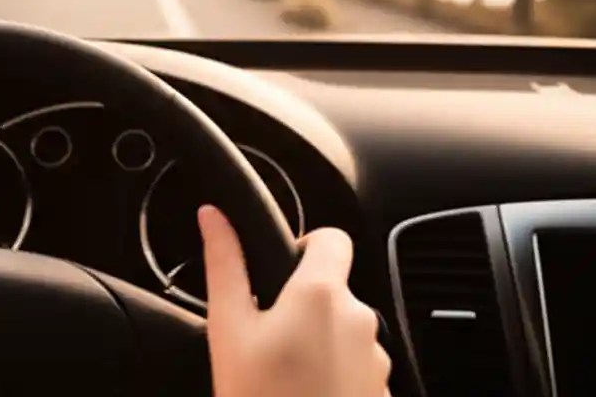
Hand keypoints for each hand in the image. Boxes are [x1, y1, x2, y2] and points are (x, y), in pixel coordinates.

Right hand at [199, 205, 390, 396]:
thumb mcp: (228, 330)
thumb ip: (225, 263)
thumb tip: (215, 216)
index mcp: (321, 294)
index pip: (331, 237)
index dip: (305, 244)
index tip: (280, 270)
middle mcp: (359, 320)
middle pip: (333, 288)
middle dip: (303, 304)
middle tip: (266, 338)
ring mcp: (376, 359)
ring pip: (344, 330)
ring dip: (319, 341)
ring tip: (283, 374)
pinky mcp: (381, 390)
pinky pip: (355, 366)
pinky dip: (333, 373)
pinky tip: (304, 393)